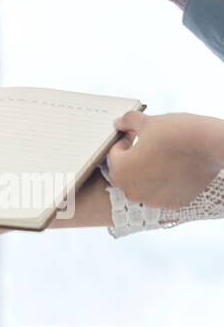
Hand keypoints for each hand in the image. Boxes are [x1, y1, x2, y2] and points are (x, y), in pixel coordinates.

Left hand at [106, 111, 223, 208]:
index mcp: (120, 171)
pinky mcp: (171, 204)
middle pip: (126, 171)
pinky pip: (161, 193)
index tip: (136, 134)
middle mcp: (131, 191)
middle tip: (150, 144)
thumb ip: (129, 122)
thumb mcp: (150, 122)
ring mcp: (151, 200)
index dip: (125, 141)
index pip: (114, 154)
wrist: (214, 146)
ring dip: (148, 172)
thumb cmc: (179, 133)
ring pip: (143, 184)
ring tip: (164, 157)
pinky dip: (164, 183)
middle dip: (134, 158)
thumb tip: (118, 122)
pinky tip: (175, 169)